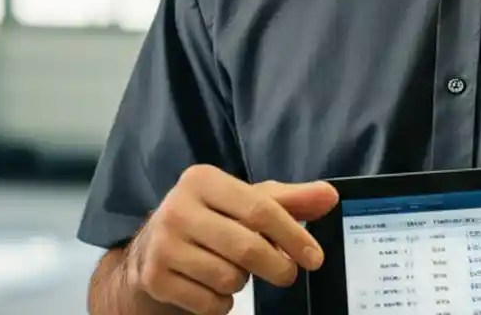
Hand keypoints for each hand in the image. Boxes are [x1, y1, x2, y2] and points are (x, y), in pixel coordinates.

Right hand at [124, 164, 338, 314]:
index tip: (314, 258)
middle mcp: (177, 207)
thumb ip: (289, 200)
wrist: (151, 250)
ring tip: (232, 269)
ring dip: (242, 282)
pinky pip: (209, 303)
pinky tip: (212, 286)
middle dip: (277, 267)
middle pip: (246, 247)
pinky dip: (222, 302)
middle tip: (287, 273)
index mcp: (201, 179)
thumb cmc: (210, 220)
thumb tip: (329, 196)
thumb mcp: (245, 203)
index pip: (260, 209)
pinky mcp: (154, 278)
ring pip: (228, 277)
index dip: (294, 236)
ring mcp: (162, 244)